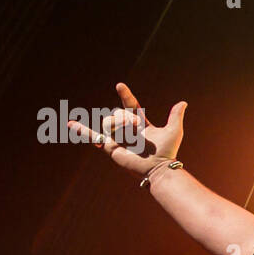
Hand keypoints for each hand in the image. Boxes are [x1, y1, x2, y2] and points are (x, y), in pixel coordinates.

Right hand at [68, 83, 187, 178]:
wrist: (157, 168)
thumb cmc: (167, 151)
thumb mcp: (173, 131)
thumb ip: (175, 116)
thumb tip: (183, 103)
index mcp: (140, 124)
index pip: (130, 105)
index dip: (125, 95)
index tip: (119, 86)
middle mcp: (127, 130)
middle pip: (118, 113)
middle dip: (125, 117)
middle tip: (135, 126)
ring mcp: (118, 138)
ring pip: (108, 121)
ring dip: (117, 124)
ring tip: (128, 134)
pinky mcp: (111, 147)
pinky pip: (94, 137)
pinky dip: (82, 131)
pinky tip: (70, 124)